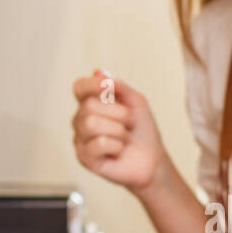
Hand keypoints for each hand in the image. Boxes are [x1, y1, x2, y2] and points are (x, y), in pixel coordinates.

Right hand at [72, 70, 164, 190]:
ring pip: (91, 124)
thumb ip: (119, 87)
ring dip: (118, 130)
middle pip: (89, 106)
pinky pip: (98, 144)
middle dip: (118, 113)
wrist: (152, 160)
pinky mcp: (84, 158)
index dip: (91, 85)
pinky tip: (118, 151)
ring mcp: (80, 139)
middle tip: (128, 124)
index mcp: (90, 103)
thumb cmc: (142, 130)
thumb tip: (98, 72)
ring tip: (124, 138)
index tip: (108, 86)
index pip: (79, 87)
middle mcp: (81, 120)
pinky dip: (116, 146)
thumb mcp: (136, 102)